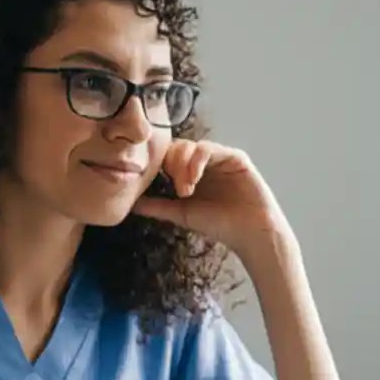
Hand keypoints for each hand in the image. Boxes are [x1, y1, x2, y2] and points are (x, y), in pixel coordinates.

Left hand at [132, 140, 290, 257]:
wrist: (249, 233)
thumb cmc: (219, 225)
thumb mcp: (181, 214)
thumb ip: (157, 206)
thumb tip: (130, 204)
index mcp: (191, 172)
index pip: (169, 157)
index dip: (161, 166)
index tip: (161, 186)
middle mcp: (205, 162)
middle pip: (178, 147)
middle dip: (172, 165)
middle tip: (178, 189)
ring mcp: (220, 157)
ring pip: (192, 146)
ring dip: (184, 165)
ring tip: (187, 189)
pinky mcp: (234, 157)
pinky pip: (210, 148)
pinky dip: (198, 160)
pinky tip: (196, 178)